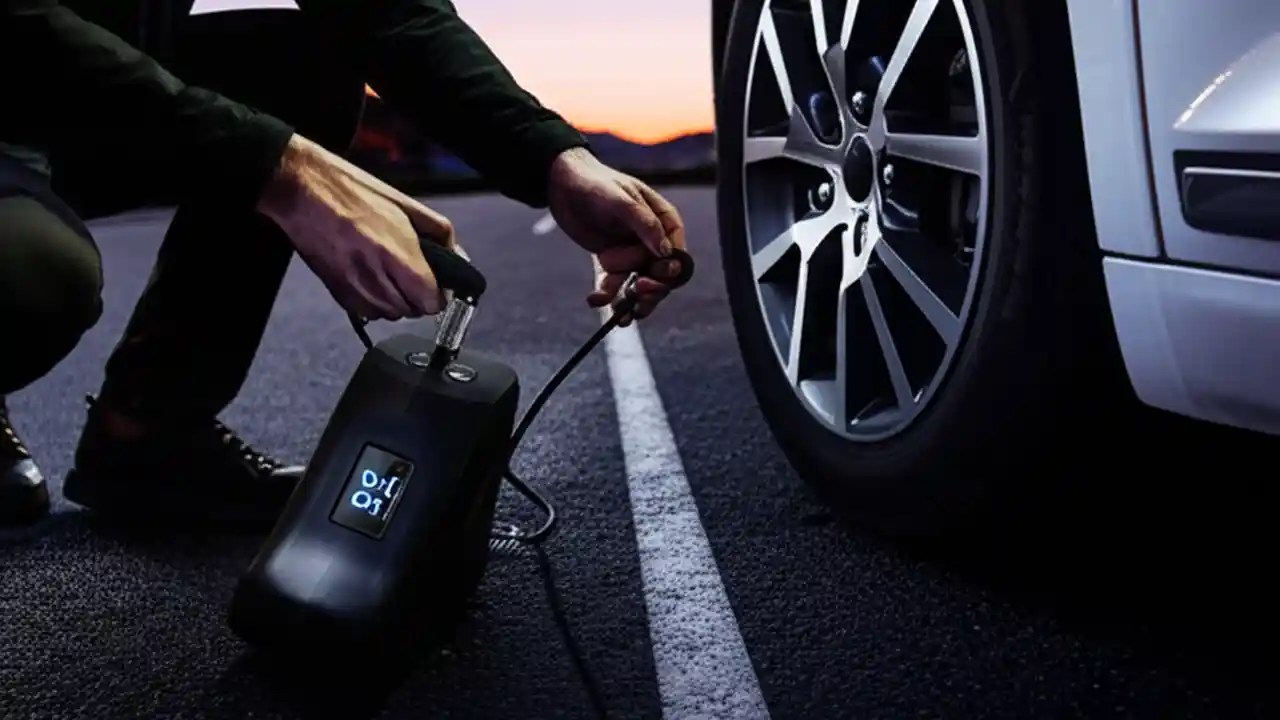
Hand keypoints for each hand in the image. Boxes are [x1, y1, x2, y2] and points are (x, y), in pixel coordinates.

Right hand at [256, 134, 465, 320]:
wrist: (304, 193)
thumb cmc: (352, 192)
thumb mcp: (406, 205)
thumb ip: (439, 234)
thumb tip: (456, 256)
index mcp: (399, 256)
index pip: (433, 302)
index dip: (439, 294)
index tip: (437, 284)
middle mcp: (378, 279)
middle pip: (413, 311)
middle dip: (419, 296)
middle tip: (412, 273)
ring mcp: (356, 290)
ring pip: (391, 314)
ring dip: (397, 300)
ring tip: (389, 273)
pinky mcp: (337, 294)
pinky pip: (367, 312)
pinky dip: (374, 302)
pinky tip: (370, 278)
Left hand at [546, 147, 688, 325]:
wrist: (563, 183)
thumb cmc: (597, 184)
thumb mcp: (621, 200)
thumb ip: (644, 225)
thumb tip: (666, 253)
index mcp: (664, 221)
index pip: (676, 255)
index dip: (668, 272)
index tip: (649, 279)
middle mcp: (653, 240)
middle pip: (661, 276)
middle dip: (650, 289)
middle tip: (635, 293)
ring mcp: (633, 253)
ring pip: (640, 286)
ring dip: (631, 302)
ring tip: (620, 318)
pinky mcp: (612, 262)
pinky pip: (615, 285)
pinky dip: (607, 296)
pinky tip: (595, 301)